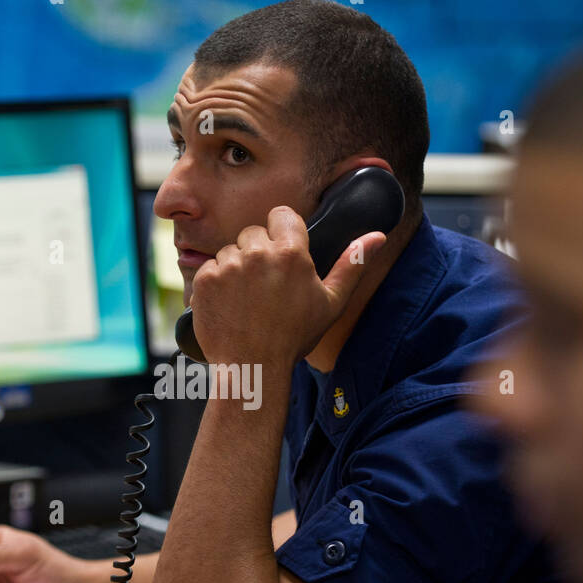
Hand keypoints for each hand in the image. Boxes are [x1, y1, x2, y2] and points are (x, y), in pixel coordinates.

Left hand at [190, 206, 385, 365]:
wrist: (252, 368)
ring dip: (236, 268)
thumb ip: (352, 265)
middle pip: (253, 233)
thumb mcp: (331, 303)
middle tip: (264, 286)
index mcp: (291, 253)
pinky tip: (229, 305)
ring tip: (246, 299)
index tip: (281, 253)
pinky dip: (216, 284)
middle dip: (258, 252)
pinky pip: (210, 268)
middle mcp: (258, 253)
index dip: (281, 232)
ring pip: (230, 250)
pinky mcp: (205, 280)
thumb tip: (377, 236)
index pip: (281, 215)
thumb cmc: (293, 337)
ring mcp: (228, 265)